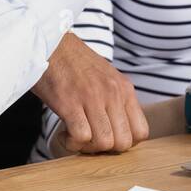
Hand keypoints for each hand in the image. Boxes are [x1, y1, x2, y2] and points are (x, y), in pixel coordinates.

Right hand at [34, 33, 148, 153]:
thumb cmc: (74, 62)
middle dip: (105, 148)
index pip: (140, 132)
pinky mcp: (70, 102)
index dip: (123, 142)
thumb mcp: (106, 76)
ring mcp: (92, 97)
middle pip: (123, 143)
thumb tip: (118, 128)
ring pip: (104, 142)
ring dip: (87, 146)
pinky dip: (71, 142)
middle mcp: (113, 93)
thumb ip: (115, 99)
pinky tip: (63, 132)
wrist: (50, 42)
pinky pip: (81, 136)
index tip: (106, 136)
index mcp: (124, 88)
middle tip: (89, 138)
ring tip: (74, 134)